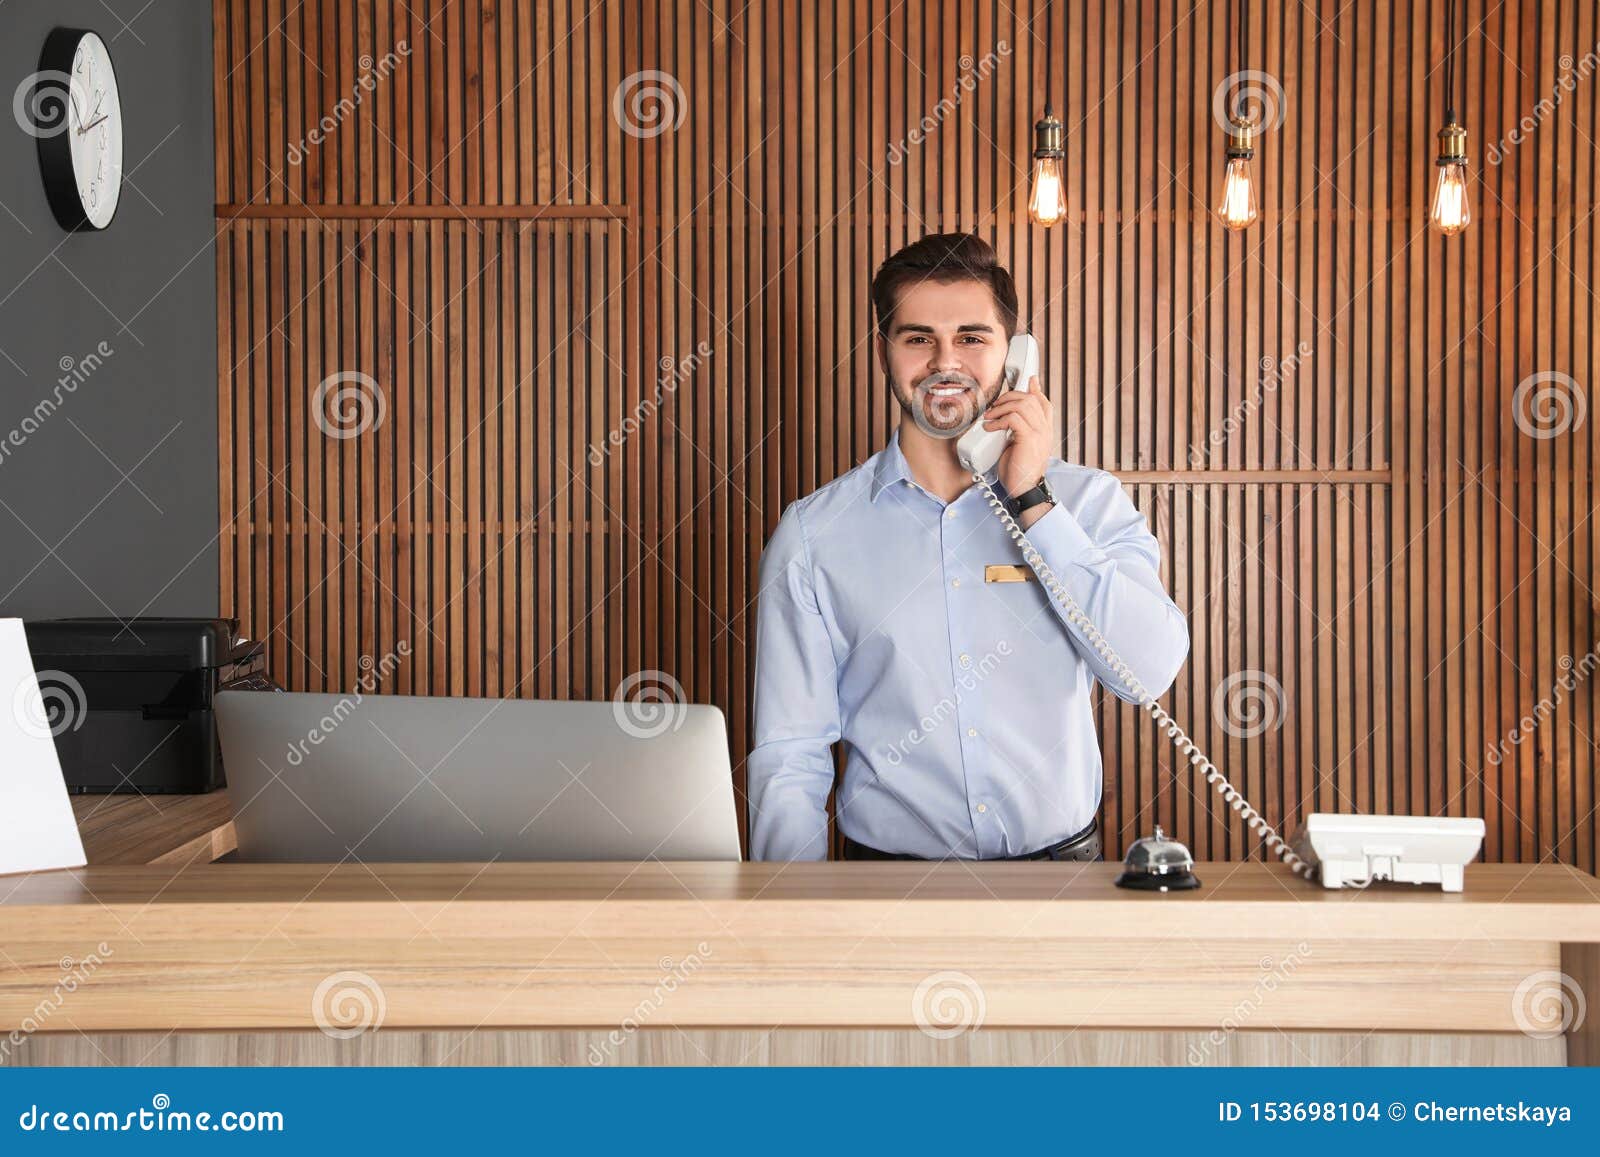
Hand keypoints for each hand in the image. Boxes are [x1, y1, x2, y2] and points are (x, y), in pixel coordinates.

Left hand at [983, 374, 1052, 497]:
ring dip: (1000, 408)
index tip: (1029, 380)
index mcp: (1045, 430)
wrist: (1024, 489)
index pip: (1044, 403)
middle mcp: (1045, 429)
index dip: (1036, 390)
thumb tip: (1006, 417)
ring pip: (1021, 405)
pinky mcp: (1029, 439)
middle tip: (995, 406)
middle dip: (1009, 397)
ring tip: (989, 417)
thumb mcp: (1018, 445)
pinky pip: (1013, 418)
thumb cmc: (1018, 470)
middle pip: (1030, 398)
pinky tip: (990, 427)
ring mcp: (1039, 433)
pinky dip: (998, 420)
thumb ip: (1017, 429)